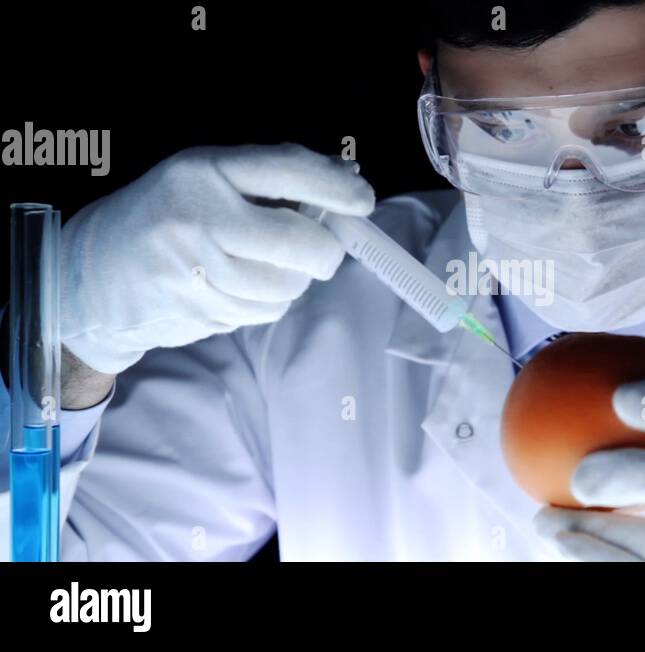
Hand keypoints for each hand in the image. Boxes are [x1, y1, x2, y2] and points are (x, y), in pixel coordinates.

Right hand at [60, 144, 373, 373]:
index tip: (364, 201)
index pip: (288, 171)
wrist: (94, 272)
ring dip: (295, 279)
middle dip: (324, 249)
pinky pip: (266, 312)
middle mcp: (198, 221)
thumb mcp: (210, 174)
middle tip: (319, 246)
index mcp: (202, 173)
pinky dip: (270, 301)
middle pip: (302, 244)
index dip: (336, 188)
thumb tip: (350, 179)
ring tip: (268, 263)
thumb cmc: (167, 212)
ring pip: (289, 287)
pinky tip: (244, 285)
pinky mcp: (198, 314)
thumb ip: (277, 173)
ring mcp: (196, 274)